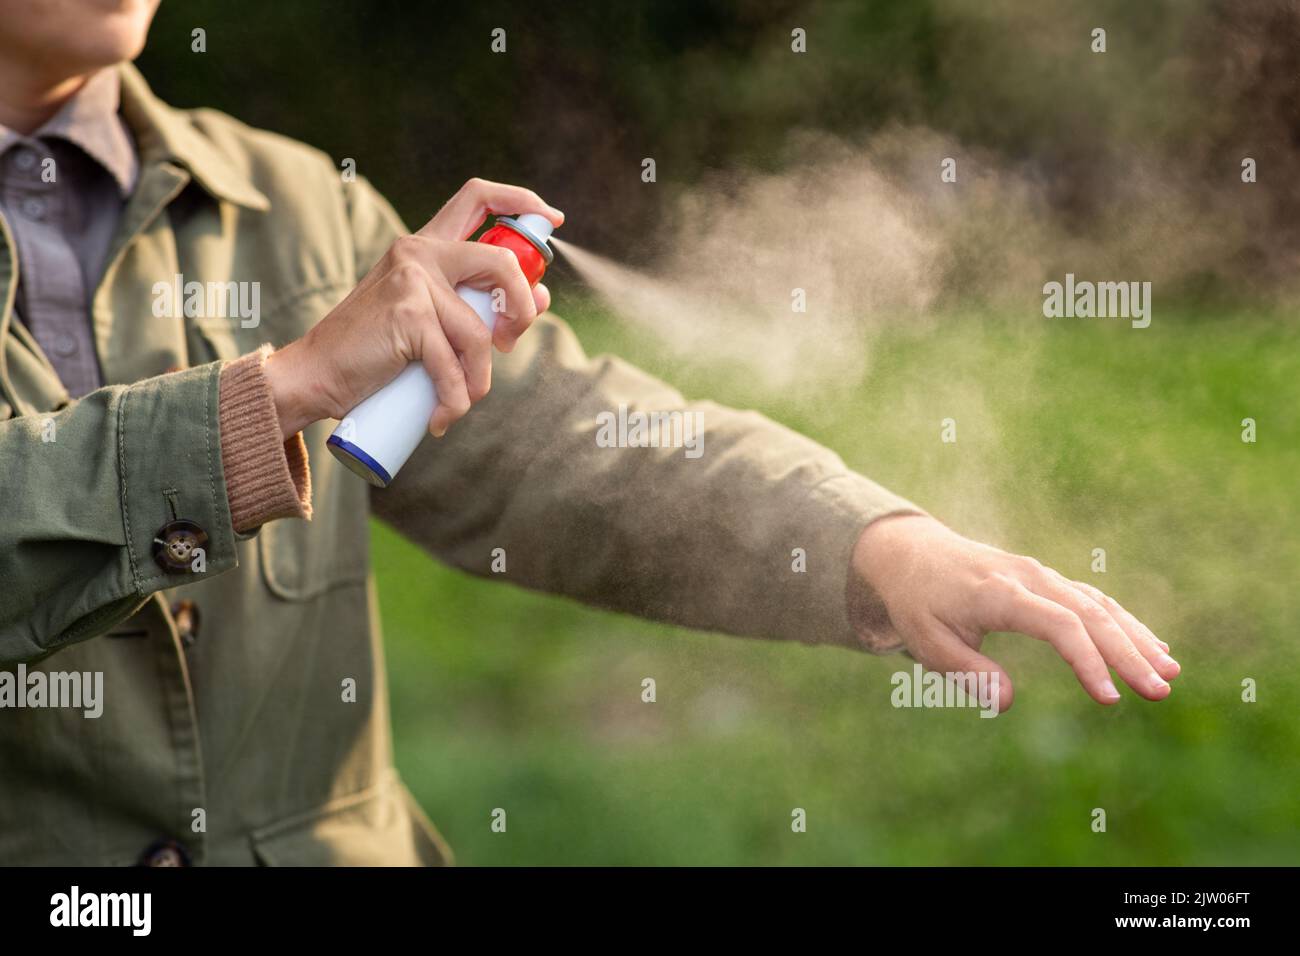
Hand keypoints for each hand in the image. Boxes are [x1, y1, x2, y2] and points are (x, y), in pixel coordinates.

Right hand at [264, 178, 562, 439]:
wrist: (315, 374)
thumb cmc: (372, 352)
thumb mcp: (428, 319)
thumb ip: (472, 304)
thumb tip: (538, 298)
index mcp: (424, 247)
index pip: (478, 198)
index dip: (522, 202)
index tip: (551, 219)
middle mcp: (419, 252)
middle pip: (500, 262)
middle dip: (520, 306)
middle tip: (511, 340)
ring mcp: (413, 281)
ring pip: (480, 332)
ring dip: (479, 379)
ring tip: (461, 399)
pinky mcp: (409, 315)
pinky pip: (455, 366)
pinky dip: (455, 400)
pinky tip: (441, 417)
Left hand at [852, 514, 1178, 712]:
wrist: (913, 553)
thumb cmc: (919, 602)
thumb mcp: (926, 640)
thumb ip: (966, 672)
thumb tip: (1006, 702)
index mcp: (999, 592)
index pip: (1058, 625)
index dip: (1088, 661)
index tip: (1108, 699)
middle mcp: (1028, 578)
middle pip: (1090, 614)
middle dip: (1128, 654)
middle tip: (1160, 691)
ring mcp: (1041, 576)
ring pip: (1099, 604)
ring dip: (1136, 638)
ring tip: (1170, 673)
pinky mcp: (1047, 581)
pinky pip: (1093, 600)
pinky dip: (1125, 623)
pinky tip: (1153, 648)